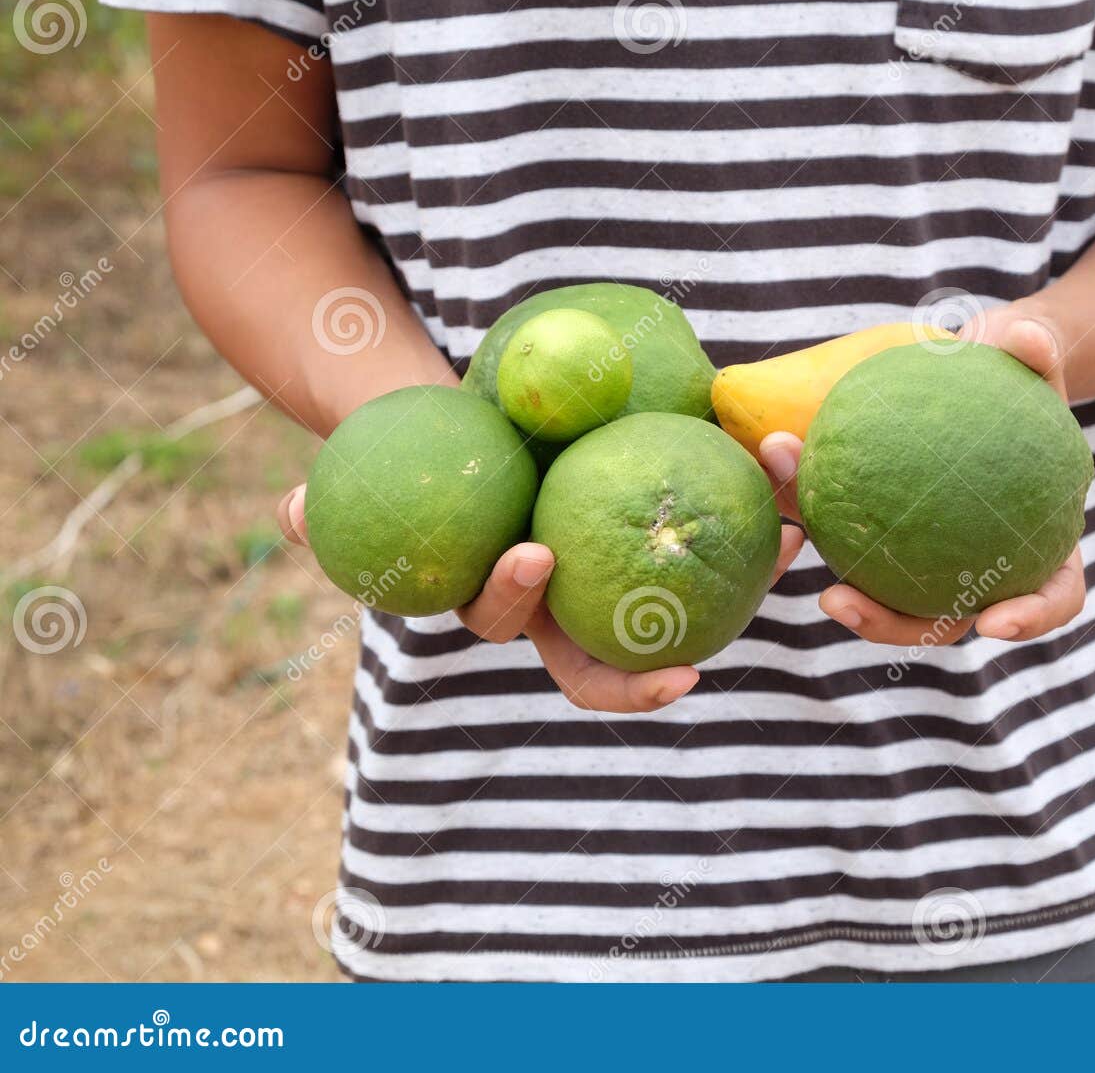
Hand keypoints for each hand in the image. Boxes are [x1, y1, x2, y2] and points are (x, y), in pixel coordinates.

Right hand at [279, 484, 804, 712]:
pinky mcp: (680, 535)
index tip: (539, 555)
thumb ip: (341, 498)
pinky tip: (795, 476)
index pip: (514, 628)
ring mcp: (630, 579)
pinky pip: (726, 536)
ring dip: (743, 582)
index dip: (522, 606)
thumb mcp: (392, 463)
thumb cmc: (441, 447)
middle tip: (687, 667)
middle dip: (641, 681)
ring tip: (788, 544)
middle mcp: (571, 608)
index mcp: (508, 598)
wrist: (499, 426)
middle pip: (606, 668)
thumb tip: (287, 513)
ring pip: (690, 600)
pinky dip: (762, 511)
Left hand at [757, 311, 1087, 645]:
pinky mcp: (887, 537)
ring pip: (895, 602)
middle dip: (896, 627)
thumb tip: (1024, 338)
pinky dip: (822, 522)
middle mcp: (990, 565)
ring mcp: (935, 561)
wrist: (978, 370)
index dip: (1032, 617)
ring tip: (818, 586)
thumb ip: (1035, 346)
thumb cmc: (1016, 370)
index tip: (994, 624)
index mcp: (1044, 538)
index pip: (1054, 595)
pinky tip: (786, 479)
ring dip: (855, 602)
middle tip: (847, 602)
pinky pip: (856, 540)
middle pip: (950, 620)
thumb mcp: (1031, 353)